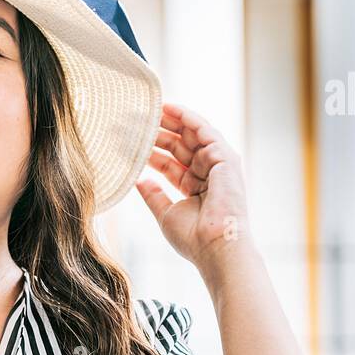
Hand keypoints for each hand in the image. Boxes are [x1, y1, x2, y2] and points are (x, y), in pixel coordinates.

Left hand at [135, 102, 250, 273]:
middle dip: (157, 132)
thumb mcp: (166, 213)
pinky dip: (188, 118)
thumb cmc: (194, 238)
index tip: (127, 141)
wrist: (215, 247)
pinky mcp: (226, 158)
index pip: (169, 163)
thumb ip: (154, 196)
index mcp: (195, 188)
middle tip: (133, 120)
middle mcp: (208, 174)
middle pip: (179, 146)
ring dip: (170, 120)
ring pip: (191, 135)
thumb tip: (139, 181)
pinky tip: (170, 108)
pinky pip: (206, 131)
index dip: (150, 151)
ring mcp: (218, 165)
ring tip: (148, 108)